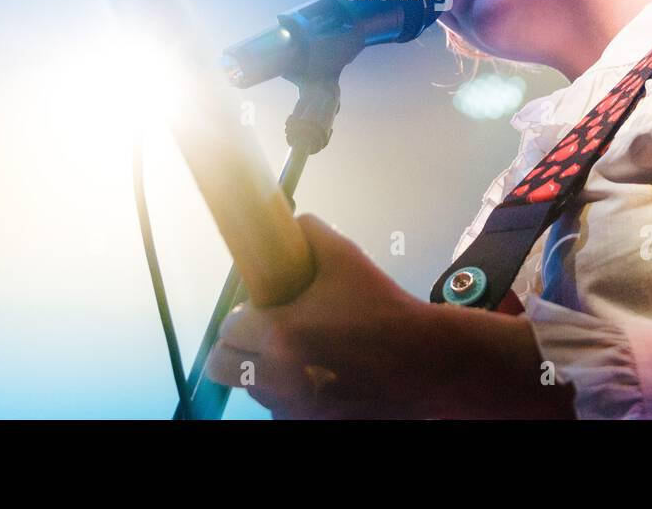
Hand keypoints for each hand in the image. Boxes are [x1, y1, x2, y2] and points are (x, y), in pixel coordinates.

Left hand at [205, 214, 442, 417]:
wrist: (428, 362)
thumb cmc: (387, 310)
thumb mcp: (347, 258)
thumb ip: (309, 235)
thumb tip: (288, 226)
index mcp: (282, 335)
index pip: (227, 328)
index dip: (243, 316)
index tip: (261, 311)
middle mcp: (280, 378)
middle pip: (222, 367)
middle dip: (238, 348)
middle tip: (265, 336)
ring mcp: (295, 409)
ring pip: (253, 388)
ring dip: (265, 372)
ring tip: (302, 355)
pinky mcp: (312, 425)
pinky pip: (281, 410)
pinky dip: (291, 395)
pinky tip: (319, 377)